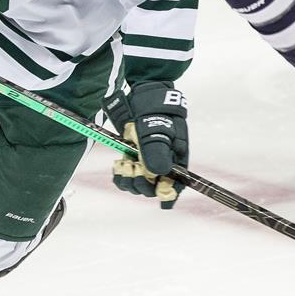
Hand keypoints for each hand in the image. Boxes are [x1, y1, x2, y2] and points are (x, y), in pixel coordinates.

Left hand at [104, 82, 188, 208]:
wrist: (142, 94)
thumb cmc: (155, 111)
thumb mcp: (157, 131)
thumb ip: (157, 152)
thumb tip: (159, 175)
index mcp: (176, 159)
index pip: (176, 185)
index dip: (169, 195)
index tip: (162, 201)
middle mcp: (163, 162)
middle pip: (154, 187)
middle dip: (142, 184)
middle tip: (132, 171)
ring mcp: (148, 160)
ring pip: (139, 182)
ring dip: (130, 181)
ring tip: (123, 167)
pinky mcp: (134, 156)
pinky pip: (128, 174)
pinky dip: (122, 174)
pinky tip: (118, 166)